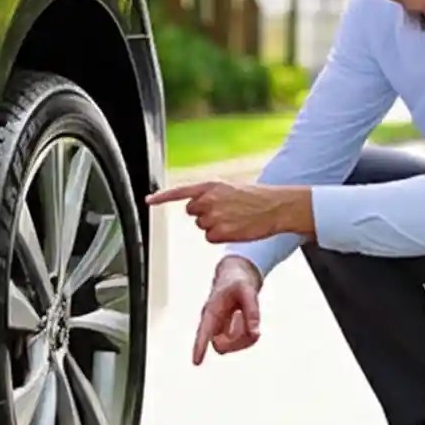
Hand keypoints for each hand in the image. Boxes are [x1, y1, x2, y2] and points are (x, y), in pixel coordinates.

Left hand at [146, 180, 313, 243]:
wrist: (275, 207)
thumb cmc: (255, 198)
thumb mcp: (230, 188)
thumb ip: (210, 194)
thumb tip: (195, 206)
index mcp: (210, 186)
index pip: (180, 191)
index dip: (162, 197)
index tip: (149, 200)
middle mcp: (208, 200)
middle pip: (192, 212)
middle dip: (203, 214)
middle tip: (225, 212)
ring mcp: (212, 216)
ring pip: (202, 227)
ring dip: (214, 226)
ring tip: (234, 219)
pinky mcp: (218, 232)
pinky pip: (210, 238)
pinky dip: (220, 236)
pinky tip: (235, 228)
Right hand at [192, 256, 263, 364]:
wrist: (236, 277)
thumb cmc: (239, 282)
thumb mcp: (248, 291)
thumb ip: (252, 311)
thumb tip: (255, 334)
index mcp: (211, 310)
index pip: (204, 331)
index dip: (200, 346)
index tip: (196, 362)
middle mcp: (211, 323)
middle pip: (221, 345)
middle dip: (239, 342)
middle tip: (252, 327)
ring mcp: (218, 329)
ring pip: (229, 347)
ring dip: (243, 339)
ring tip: (246, 317)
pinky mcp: (226, 332)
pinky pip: (237, 343)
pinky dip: (247, 336)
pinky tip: (245, 319)